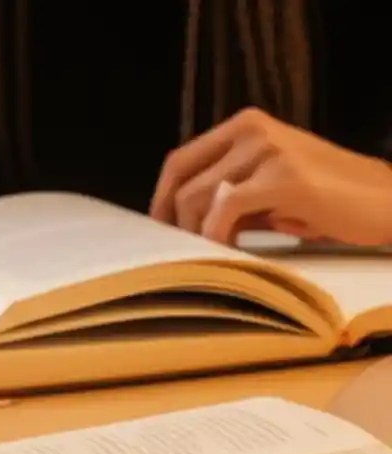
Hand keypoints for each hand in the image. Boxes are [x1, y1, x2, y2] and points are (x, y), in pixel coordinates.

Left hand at [151, 107, 391, 245]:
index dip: (160, 199)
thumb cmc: (324, 200)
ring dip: (195, 232)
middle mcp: (252, 130)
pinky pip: (226, 208)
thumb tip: (178, 219)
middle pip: (181, 178)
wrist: (385, 201)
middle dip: (173, 220)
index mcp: (244, 125)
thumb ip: (225, 192)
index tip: (159, 231)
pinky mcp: (285, 177)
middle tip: (180, 250)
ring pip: (198, 195)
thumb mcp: (266, 187)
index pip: (180, 160)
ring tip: (212, 253)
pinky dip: (216, 235)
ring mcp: (268, 150)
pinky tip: (228, 250)